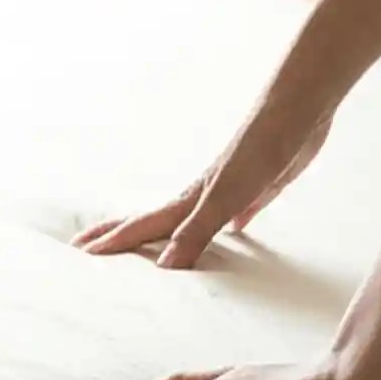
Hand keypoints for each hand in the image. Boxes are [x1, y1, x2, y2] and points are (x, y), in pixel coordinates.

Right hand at [72, 117, 329, 268]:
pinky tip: (234, 230)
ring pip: (186, 220)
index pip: (143, 227)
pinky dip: (223, 227)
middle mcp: (202, 196)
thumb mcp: (226, 197)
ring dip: (164, 235)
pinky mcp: (255, 188)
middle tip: (89, 247)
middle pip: (153, 222)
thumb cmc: (262, 147)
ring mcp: (227, 191)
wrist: (298, 112)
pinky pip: (230, 216)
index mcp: (190, 199)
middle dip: (121, 235)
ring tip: (150, 248)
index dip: (113, 242)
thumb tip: (164, 267)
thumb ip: (196, 232)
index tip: (82, 256)